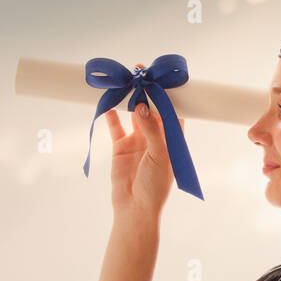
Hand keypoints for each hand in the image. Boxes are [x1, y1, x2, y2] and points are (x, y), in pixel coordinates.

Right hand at [103, 64, 180, 219]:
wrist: (135, 208)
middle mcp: (156, 137)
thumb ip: (151, 130)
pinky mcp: (120, 146)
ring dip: (129, 98)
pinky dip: (111, 113)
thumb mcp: (159, 156)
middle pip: (152, 107)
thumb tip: (142, 106)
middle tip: (138, 72)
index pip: (172, 111)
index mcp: (172, 139)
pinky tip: (108, 101)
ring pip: (133, 113)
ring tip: (124, 81)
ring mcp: (138, 140)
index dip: (167, 94)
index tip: (161, 77)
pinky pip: (115, 125)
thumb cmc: (155, 186)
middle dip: (146, 91)